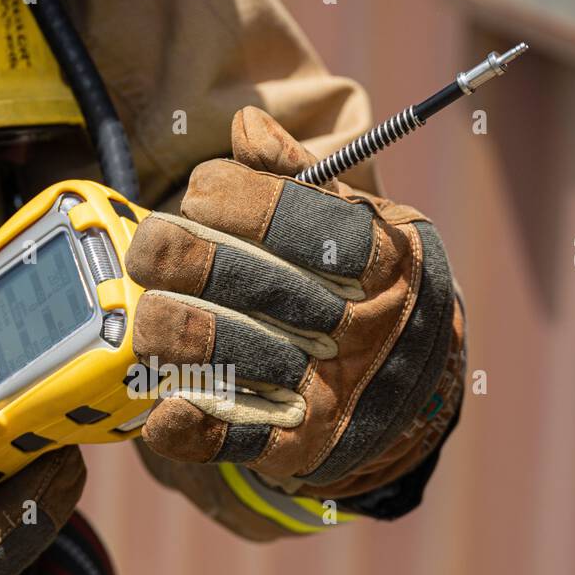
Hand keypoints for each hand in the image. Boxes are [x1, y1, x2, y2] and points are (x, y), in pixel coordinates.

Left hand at [126, 106, 463, 498]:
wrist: (421, 395)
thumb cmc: (375, 289)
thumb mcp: (362, 224)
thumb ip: (301, 181)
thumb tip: (248, 128)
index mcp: (379, 257)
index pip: (283, 213)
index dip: (221, 197)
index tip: (200, 195)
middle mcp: (357, 324)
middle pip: (237, 278)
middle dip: (173, 256)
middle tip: (154, 252)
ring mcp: (327, 390)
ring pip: (216, 350)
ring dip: (162, 329)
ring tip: (153, 318)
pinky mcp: (296, 446)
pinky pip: (224, 437)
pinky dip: (182, 420)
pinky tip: (166, 401)